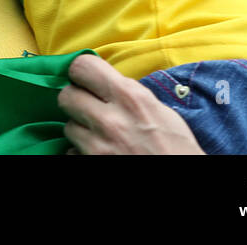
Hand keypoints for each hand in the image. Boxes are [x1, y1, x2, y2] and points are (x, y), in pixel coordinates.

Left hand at [58, 53, 205, 153]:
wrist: (180, 180)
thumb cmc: (178, 150)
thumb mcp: (161, 113)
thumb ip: (131, 94)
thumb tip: (106, 83)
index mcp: (131, 98)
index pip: (82, 66)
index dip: (81, 73)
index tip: (86, 80)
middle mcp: (110, 120)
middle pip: (66, 96)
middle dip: (76, 101)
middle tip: (89, 108)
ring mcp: (98, 146)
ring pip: (68, 126)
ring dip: (80, 130)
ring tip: (100, 136)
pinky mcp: (90, 163)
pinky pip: (72, 152)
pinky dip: (82, 152)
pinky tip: (100, 153)